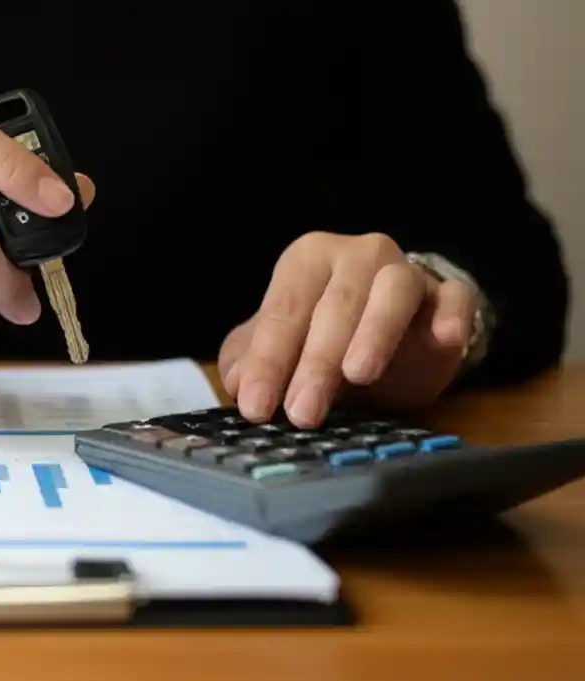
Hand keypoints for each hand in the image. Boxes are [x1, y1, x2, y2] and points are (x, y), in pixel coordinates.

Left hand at [219, 232, 475, 427]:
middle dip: (316, 361)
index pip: (284, 311)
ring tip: (357, 376)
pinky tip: (445, 339)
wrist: (391, 334)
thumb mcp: (279, 350)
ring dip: (374, 333)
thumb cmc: (321, 337)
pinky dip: (452, 315)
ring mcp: (407, 271)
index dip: (267, 361)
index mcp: (307, 261)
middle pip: (335, 304)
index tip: (256, 407)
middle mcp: (357, 256)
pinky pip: (455, 297)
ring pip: (393, 291)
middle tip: (301, 412)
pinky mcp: (448, 295)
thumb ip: (249, 361)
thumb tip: (237, 382)